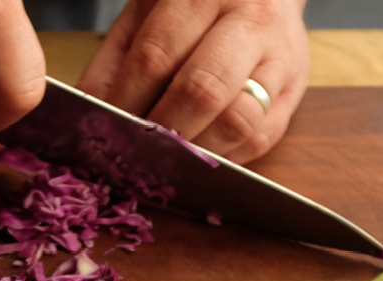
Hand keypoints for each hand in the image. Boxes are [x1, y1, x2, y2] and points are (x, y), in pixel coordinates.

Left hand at [77, 0, 309, 163]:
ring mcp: (281, 58)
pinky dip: (223, 158)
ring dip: (195, 153)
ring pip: (239, 122)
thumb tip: (87, 115)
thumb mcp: (146, 14)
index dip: (126, 101)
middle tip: (133, 155)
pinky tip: (198, 159)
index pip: (157, 56)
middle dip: (161, 132)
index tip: (103, 131)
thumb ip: (115, 62)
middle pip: (202, 91)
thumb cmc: (195, 4)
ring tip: (165, 162)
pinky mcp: (295, 91)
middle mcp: (251, 22)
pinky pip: (260, 138)